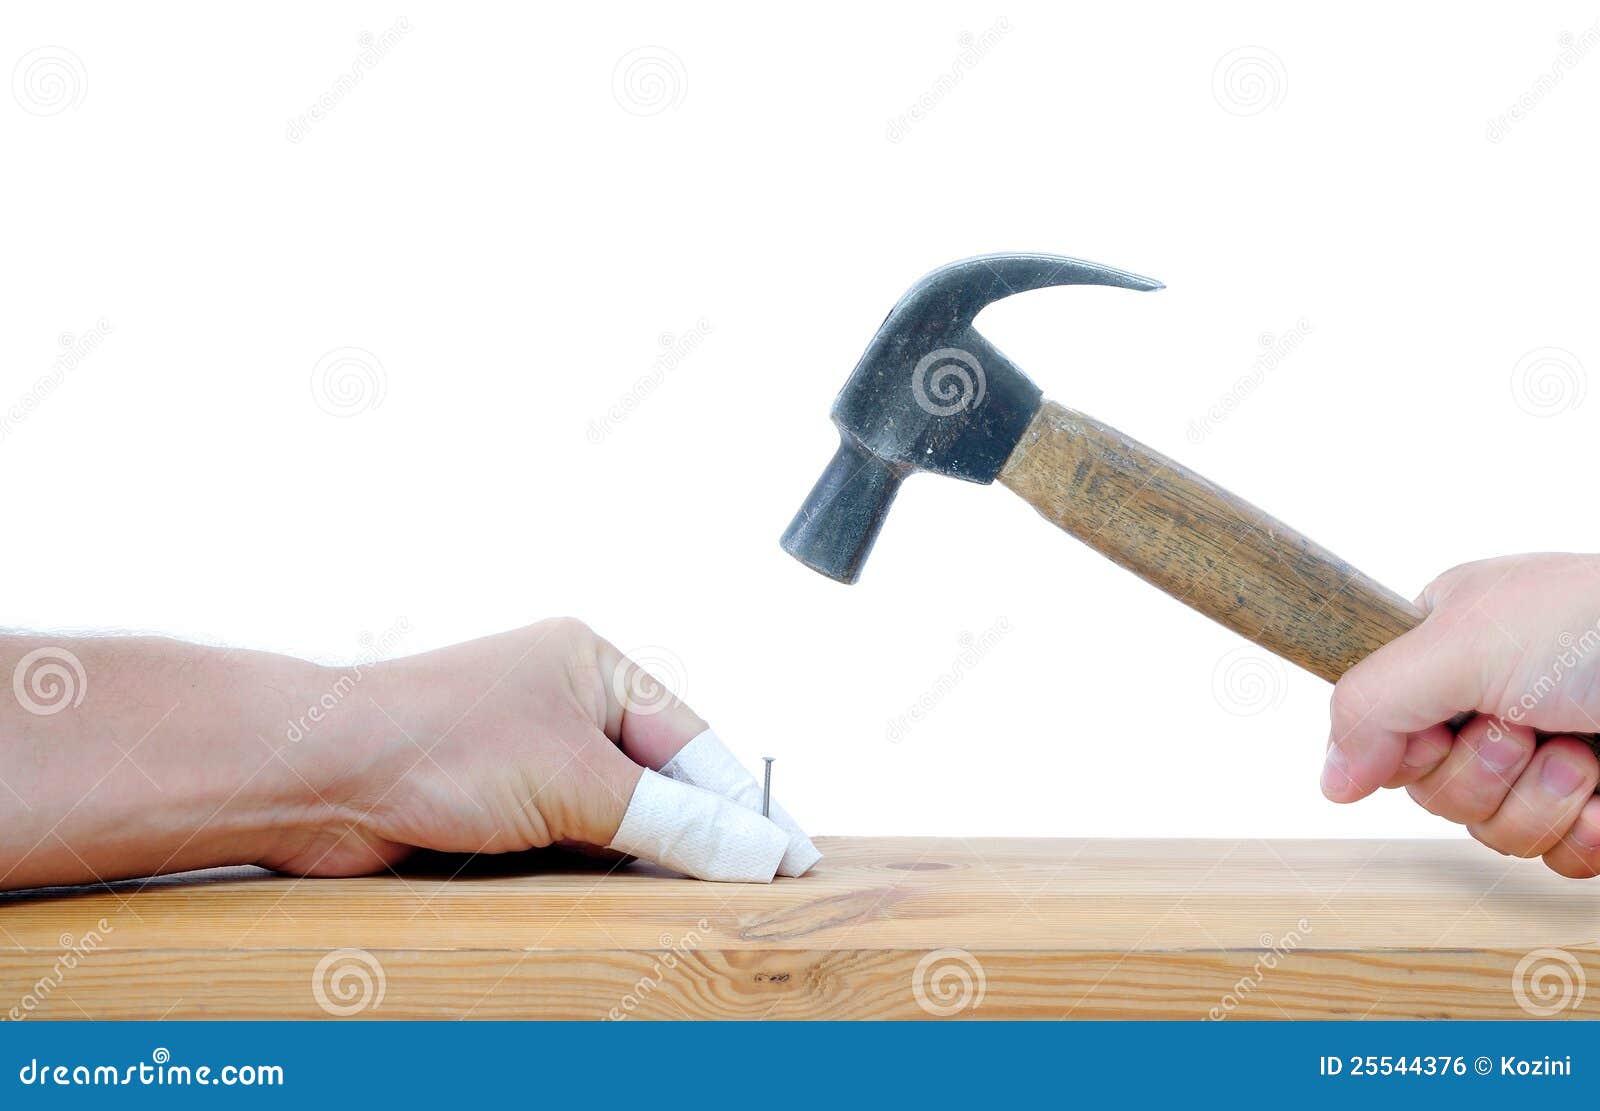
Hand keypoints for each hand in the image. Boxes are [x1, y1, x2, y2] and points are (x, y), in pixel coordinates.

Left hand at [263, 618, 798, 880]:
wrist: (314, 777)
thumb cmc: (438, 743)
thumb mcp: (577, 781)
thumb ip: (675, 822)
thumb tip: (760, 853)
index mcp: (594, 665)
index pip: (695, 742)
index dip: (744, 803)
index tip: (793, 859)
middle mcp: (567, 704)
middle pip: (663, 780)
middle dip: (703, 833)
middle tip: (759, 889)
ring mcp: (531, 756)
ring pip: (621, 818)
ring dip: (650, 857)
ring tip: (703, 903)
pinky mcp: (499, 807)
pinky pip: (575, 843)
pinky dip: (604, 871)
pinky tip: (631, 902)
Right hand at [1324, 553, 1599, 876]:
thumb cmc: (1597, 625)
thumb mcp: (1459, 641)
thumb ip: (1370, 705)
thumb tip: (1329, 781)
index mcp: (1450, 647)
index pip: (1381, 728)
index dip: (1405, 748)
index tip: (1443, 725)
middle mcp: (1495, 702)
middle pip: (1434, 790)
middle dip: (1482, 776)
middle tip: (1525, 731)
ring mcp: (1550, 756)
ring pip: (1493, 832)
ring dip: (1538, 804)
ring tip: (1582, 757)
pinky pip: (1557, 860)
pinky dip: (1583, 838)